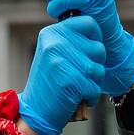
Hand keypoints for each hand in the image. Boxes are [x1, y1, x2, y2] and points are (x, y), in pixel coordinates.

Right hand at [18, 16, 105, 134]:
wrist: (35, 111)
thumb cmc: (51, 82)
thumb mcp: (55, 52)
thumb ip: (71, 38)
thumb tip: (95, 25)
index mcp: (52, 32)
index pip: (89, 23)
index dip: (96, 39)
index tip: (86, 54)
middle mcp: (54, 42)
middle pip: (98, 49)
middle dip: (95, 66)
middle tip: (78, 76)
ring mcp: (59, 61)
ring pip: (98, 69)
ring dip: (93, 83)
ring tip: (76, 87)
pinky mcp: (67, 81)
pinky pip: (94, 87)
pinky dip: (90, 97)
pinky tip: (75, 98)